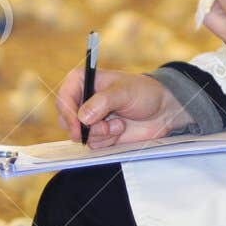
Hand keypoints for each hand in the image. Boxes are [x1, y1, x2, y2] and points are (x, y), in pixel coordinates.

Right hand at [54, 68, 187, 148]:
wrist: (162, 111)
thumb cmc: (143, 92)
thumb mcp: (124, 92)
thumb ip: (102, 102)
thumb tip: (82, 118)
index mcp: (82, 81)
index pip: (64, 97)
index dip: (67, 113)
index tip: (78, 126)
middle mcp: (82, 100)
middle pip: (67, 120)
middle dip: (86, 128)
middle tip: (105, 127)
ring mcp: (90, 119)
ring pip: (80, 135)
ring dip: (101, 134)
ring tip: (119, 124)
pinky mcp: (98, 134)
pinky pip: (93, 144)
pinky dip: (107, 141)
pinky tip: (120, 129)